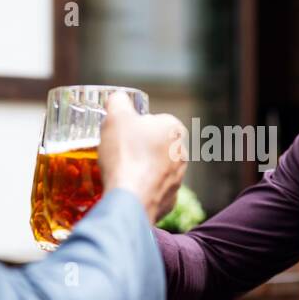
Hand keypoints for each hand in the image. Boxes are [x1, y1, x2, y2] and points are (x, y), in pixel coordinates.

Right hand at [99, 91, 186, 225]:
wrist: (130, 199)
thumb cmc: (126, 154)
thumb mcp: (116, 116)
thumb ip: (118, 101)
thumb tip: (119, 98)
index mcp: (174, 128)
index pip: (153, 120)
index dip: (133, 125)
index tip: (120, 134)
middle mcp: (182, 153)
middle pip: (153, 145)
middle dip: (137, 148)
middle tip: (117, 152)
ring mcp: (178, 180)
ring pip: (154, 169)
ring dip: (139, 169)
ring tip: (119, 172)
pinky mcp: (170, 201)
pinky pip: (151, 191)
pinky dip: (139, 190)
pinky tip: (126, 190)